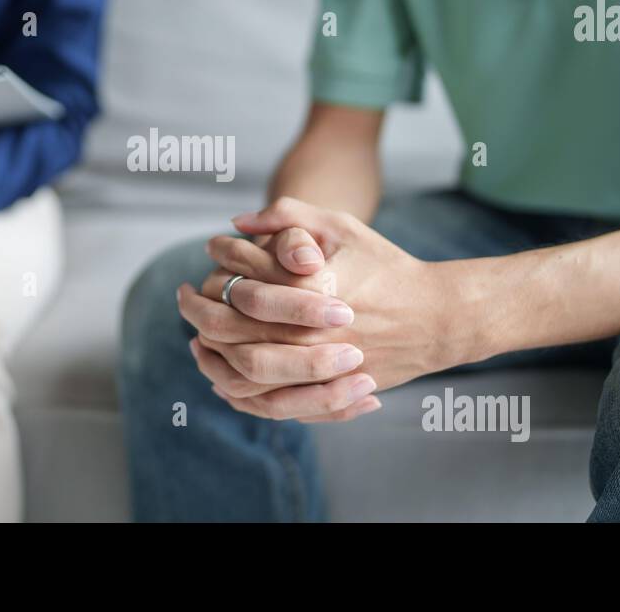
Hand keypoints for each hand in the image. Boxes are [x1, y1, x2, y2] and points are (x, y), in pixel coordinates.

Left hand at [182, 197, 485, 421]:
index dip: (210, 279)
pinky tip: (223, 375)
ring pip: (243, 375)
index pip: (237, 289)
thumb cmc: (385, 266)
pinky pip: (269, 403)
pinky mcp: (326, 393)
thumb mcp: (341, 226)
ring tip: (197, 342)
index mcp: (309, 290)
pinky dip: (238, 392)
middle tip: (185, 302)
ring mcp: (318, 370)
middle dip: (197, 316)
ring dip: (210, 359)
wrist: (434, 317)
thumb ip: (288, 215)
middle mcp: (310, 334)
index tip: (197, 273)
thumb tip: (236, 221)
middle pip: (229, 334)